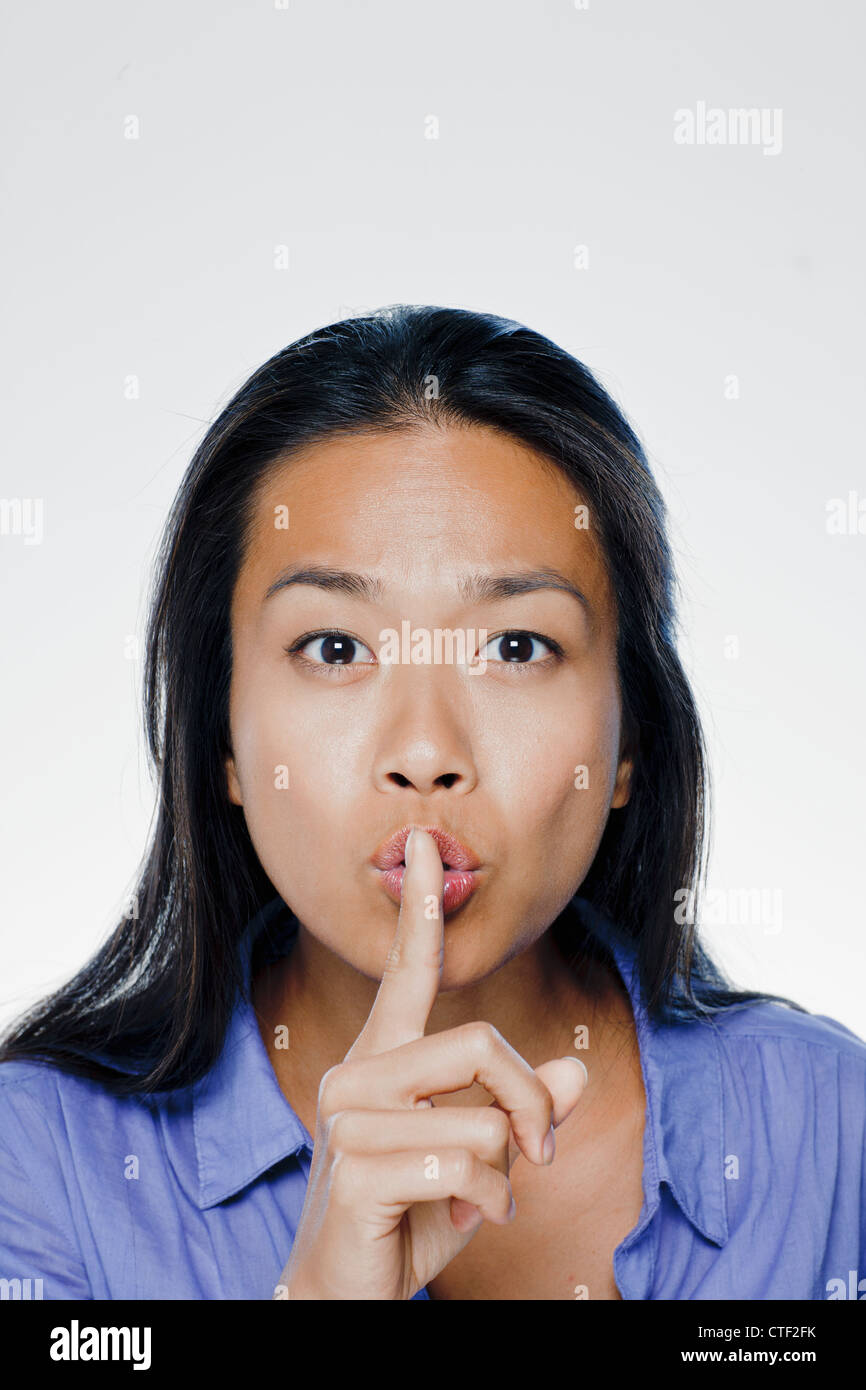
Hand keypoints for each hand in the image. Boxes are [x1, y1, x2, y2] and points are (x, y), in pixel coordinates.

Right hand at [275, 826, 588, 1299]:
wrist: (345, 1294)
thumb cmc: (410, 1219)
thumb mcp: (480, 1161)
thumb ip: (520, 1112)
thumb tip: (576, 1072)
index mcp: (381, 1060)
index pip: (405, 972)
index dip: (420, 908)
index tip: (423, 844)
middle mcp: (357, 1075)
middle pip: (481, 1043)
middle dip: (530, 1103)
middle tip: (538, 1153)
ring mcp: (349, 1120)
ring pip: (485, 1115)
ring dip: (508, 1171)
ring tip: (483, 1199)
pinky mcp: (357, 1169)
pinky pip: (468, 1163)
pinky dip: (490, 1202)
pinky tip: (466, 1221)